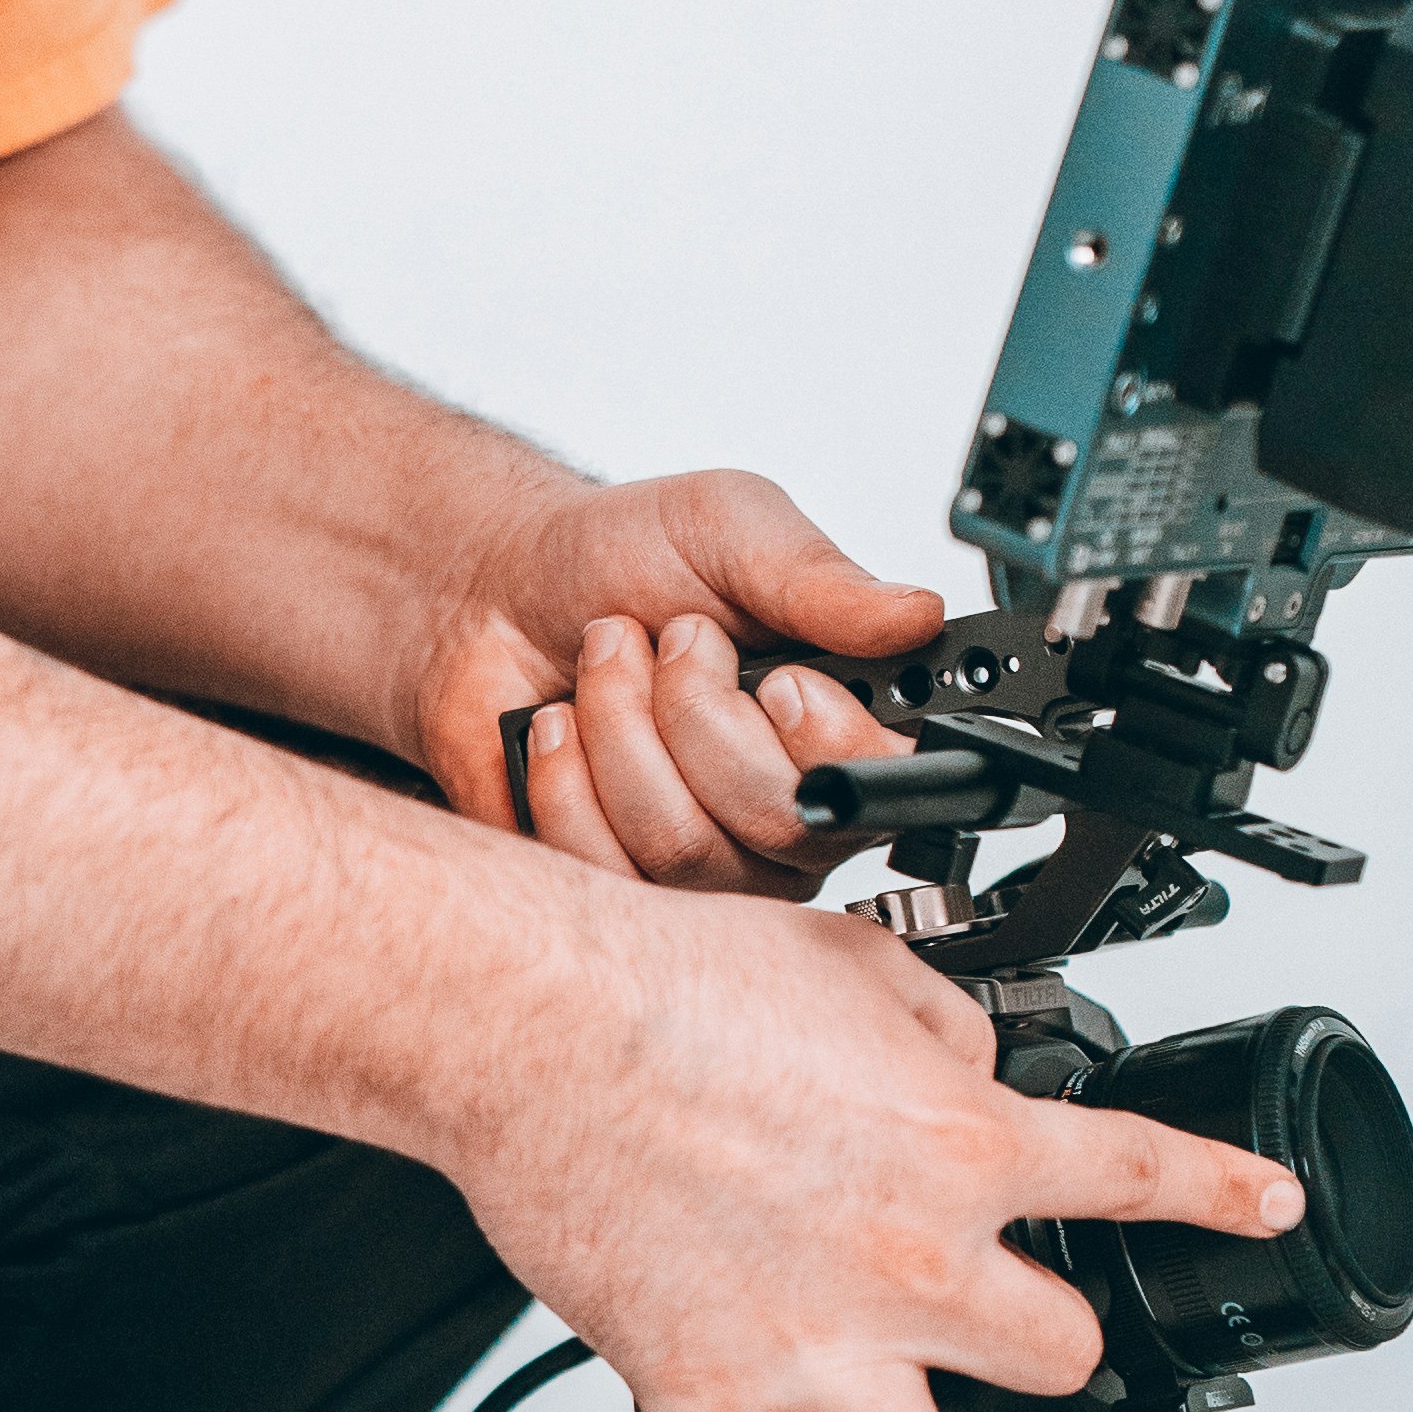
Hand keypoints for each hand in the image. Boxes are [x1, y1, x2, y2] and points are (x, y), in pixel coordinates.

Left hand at [412, 466, 943, 893]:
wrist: (494, 591)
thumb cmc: (615, 559)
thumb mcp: (728, 527)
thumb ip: (819, 576)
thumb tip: (918, 613)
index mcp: (836, 715)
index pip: (886, 781)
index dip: (829, 739)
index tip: (781, 679)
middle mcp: (783, 801)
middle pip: (778, 819)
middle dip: (693, 710)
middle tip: (667, 642)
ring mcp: (704, 858)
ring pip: (682, 846)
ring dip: (618, 728)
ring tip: (604, 670)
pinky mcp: (619, 884)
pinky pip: (604, 868)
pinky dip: (562, 775)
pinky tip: (559, 729)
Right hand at [445, 882, 1305, 1411]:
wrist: (531, 1023)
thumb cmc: (668, 979)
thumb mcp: (853, 961)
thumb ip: (942, 1026)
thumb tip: (968, 1063)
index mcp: (960, 1145)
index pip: (1140, 1175)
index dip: (1223, 1196)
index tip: (1265, 1212)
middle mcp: (909, 1262)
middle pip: (1061, 1367)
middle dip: (1043, 1362)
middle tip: (1003, 1357)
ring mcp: (813, 1350)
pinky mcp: (703, 1403)